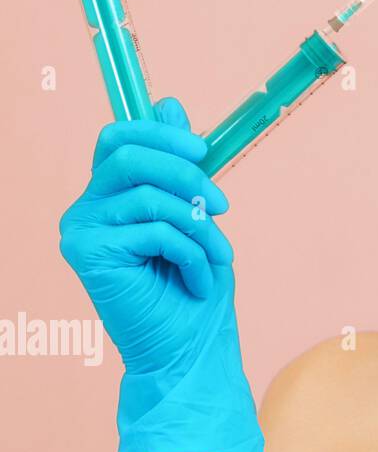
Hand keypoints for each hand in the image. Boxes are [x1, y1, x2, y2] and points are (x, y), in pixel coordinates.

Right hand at [58, 97, 264, 451]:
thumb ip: (178, 164)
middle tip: (221, 205)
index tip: (203, 151)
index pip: (119, 137)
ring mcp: (81, 232)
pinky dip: (190, 252)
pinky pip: (154, 230)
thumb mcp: (195, 214)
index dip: (161, 133)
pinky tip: (197, 278)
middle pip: (132, 155)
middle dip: (188, 175)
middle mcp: (85, 210)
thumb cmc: (194, 284)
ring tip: (219, 255)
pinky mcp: (88, 256)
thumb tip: (170, 103)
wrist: (190, 348)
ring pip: (149, 195)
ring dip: (199, 225)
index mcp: (108, 194)